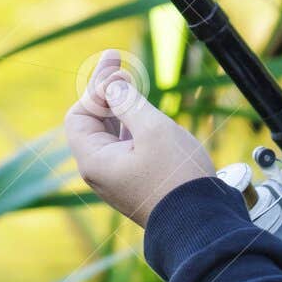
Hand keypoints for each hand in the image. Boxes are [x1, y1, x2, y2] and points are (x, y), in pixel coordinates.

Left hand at [64, 50, 214, 226]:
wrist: (201, 222)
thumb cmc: (177, 179)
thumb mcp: (153, 130)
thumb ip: (127, 101)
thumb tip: (111, 83)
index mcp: (95, 161)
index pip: (80, 114)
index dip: (97, 88)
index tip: (119, 70)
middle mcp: (101, 171)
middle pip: (91, 122)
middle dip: (104, 90)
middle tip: (116, 59)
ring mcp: (118, 177)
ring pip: (109, 132)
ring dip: (118, 105)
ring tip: (130, 80)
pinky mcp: (136, 181)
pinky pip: (124, 146)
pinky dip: (130, 124)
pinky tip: (143, 111)